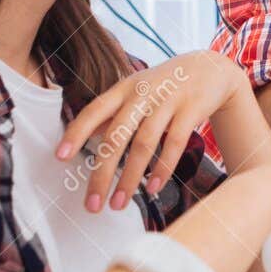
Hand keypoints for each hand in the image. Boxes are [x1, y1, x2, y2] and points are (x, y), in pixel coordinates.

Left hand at [58, 51, 250, 211]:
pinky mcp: (191, 110)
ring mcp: (168, 101)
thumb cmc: (166, 84)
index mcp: (124, 89)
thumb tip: (85, 135)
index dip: (76, 132)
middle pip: (117, 136)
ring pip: (144, 144)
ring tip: (119, 204)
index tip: (60, 158)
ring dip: (129, 178)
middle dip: (102, 172)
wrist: (211, 67)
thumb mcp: (137, 91)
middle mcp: (142, 94)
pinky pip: (175, 144)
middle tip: (92, 204)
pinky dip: (162, 169)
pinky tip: (152, 189)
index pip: (94, 111)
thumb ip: (113, 112)